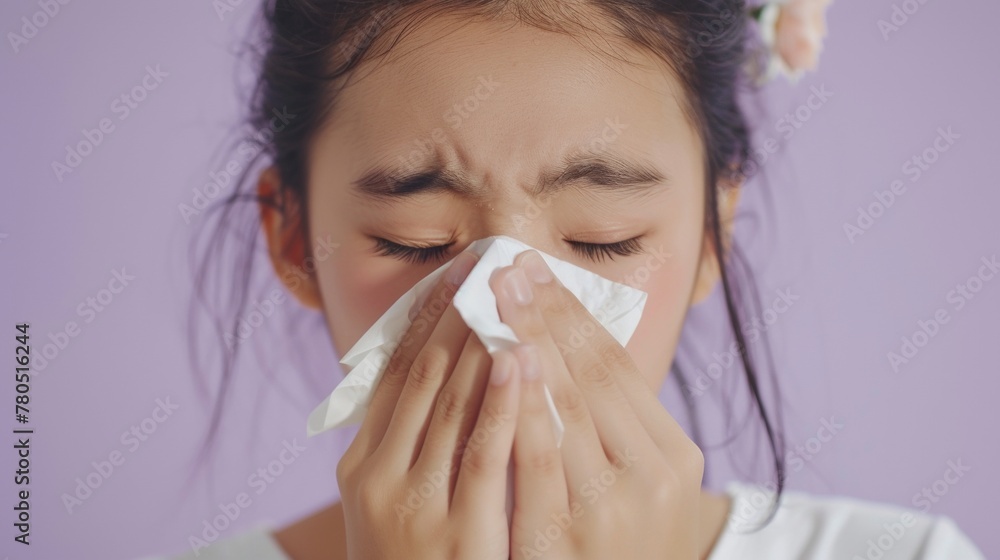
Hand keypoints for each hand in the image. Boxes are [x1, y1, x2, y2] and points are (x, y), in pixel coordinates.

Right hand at [337, 251, 522, 559]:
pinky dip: (499, 402)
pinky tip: (518, 357)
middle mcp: (378, 476)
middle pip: (424, 375)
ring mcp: (413, 506)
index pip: (397, 371)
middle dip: (460, 312)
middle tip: (488, 259)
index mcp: (362, 463)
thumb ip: (420, 444)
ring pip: (450, 403)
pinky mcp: (455, 535)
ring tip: (504, 287)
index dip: (426, 318)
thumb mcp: (402, 501)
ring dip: (480, 339)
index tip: (455, 272)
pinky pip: (481, 455)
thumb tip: (459, 375)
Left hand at [489, 250, 705, 559]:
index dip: (574, 314)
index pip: (616, 368)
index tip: (540, 271)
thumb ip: (611, 428)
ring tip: (496, 292)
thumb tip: (563, 350)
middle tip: (509, 263)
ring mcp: (615, 508)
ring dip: (530, 340)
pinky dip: (523, 402)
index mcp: (673, 457)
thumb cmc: (614, 550)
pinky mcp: (570, 537)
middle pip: (592, 375)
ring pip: (570, 404)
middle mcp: (655, 476)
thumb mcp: (633, 488)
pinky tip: (501, 358)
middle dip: (546, 313)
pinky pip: (542, 457)